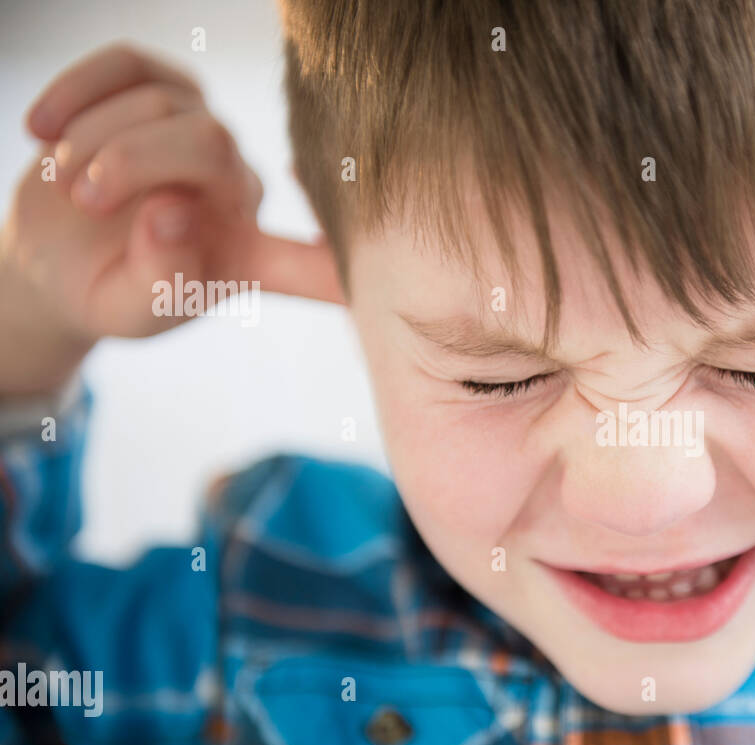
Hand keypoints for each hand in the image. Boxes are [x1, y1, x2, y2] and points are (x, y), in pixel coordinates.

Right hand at [0, 44, 343, 392]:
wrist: (58, 258)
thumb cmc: (111, 289)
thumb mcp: (131, 309)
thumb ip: (161, 278)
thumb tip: (174, 213)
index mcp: (252, 256)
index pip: (314, 263)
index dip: (334, 264)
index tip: (355, 272)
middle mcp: (241, 188)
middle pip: (209, 142)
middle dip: (134, 160)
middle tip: (84, 195)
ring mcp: (204, 131)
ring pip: (162, 102)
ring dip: (93, 138)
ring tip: (66, 184)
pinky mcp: (161, 90)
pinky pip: (128, 64)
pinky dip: (77, 89)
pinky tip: (39, 127)